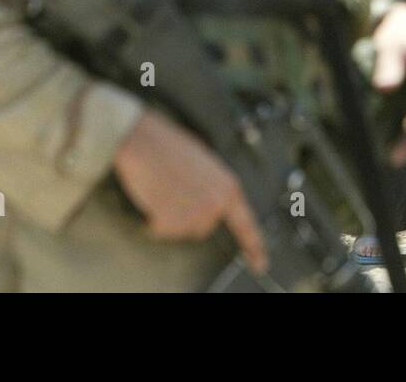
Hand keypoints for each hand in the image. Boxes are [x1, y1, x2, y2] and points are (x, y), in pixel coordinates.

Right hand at [112, 109, 267, 273]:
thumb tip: (208, 197)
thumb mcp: (206, 164)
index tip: (260, 263)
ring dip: (171, 214)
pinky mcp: (171, 224)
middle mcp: (215, 206)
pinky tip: (154, 195)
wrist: (145, 142)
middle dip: (190, 212)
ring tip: (164, 188)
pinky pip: (161, 229)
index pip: (246, 224)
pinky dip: (154, 218)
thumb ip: (214, 187)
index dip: (254, 246)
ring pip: (181, 228)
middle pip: (203, 226)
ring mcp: (193, 216)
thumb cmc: (171, 146)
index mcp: (228, 188)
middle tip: (176, 189)